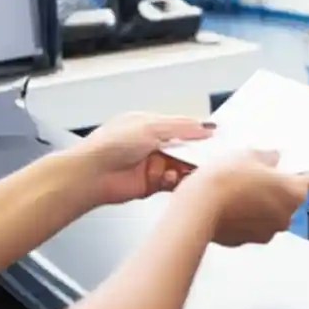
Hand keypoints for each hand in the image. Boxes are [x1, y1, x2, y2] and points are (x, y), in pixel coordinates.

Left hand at [67, 112, 214, 205]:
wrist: (91, 175)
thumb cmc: (110, 145)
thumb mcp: (151, 127)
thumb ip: (181, 127)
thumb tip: (206, 126)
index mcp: (151, 124)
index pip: (183, 126)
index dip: (200, 132)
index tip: (217, 137)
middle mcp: (152, 144)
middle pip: (185, 148)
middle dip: (197, 153)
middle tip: (210, 157)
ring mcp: (152, 164)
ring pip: (181, 166)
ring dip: (187, 169)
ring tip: (191, 169)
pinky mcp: (151, 184)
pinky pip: (172, 183)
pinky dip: (175, 181)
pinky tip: (172, 178)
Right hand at [179, 151, 308, 246]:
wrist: (199, 207)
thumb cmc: (225, 181)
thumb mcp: (249, 155)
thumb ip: (267, 156)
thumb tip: (272, 158)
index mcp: (293, 193)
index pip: (307, 180)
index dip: (296, 171)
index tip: (286, 165)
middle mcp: (285, 217)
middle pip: (288, 199)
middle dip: (275, 188)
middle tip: (256, 174)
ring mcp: (266, 232)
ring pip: (269, 214)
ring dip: (260, 203)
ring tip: (238, 188)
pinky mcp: (246, 241)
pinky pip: (251, 226)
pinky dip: (245, 217)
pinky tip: (230, 204)